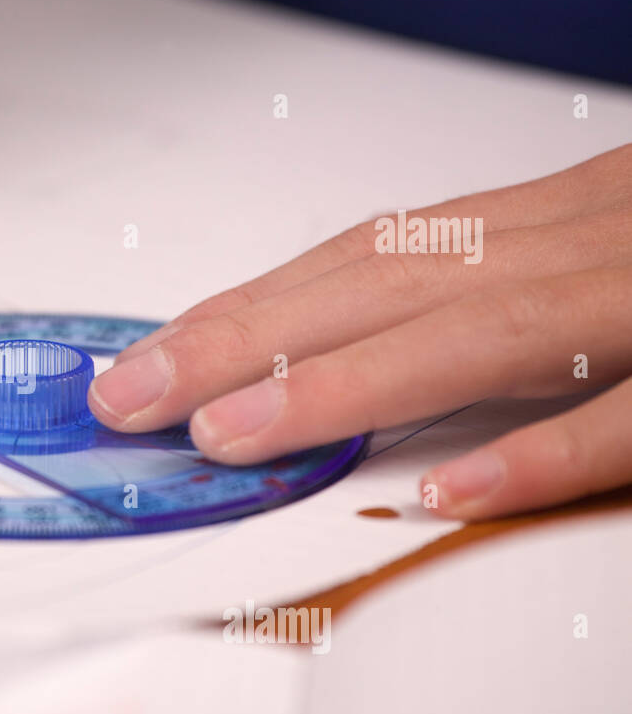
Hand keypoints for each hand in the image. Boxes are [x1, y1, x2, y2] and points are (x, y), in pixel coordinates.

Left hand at [89, 144, 631, 519]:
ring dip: (343, 382)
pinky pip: (626, 415)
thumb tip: (346, 346)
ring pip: (483, 330)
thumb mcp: (588, 256)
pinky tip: (447, 488)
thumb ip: (484, 294)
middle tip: (131, 395)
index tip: (147, 361)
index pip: (364, 262)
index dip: (247, 312)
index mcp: (541, 225)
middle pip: (385, 286)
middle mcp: (578, 245)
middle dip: (244, 340)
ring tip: (226, 429)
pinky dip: (537, 449)